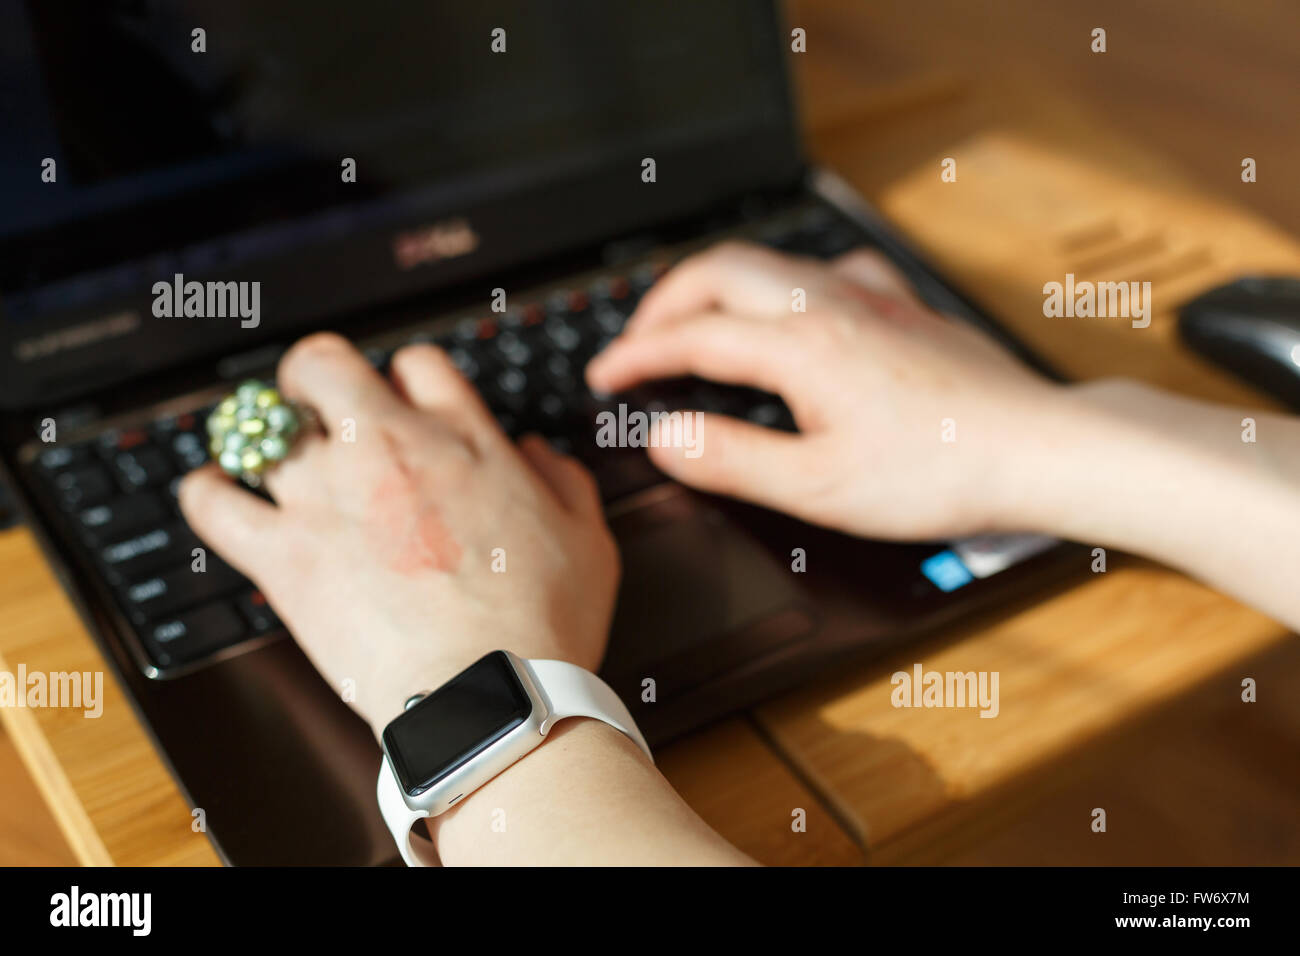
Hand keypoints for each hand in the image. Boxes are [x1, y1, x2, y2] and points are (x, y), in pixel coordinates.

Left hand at [180, 333, 618, 733]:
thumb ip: (562, 480)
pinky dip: (207, 491)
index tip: (405, 405)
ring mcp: (328, 496)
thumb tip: (535, 455)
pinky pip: (213, 502)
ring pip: (262, 424)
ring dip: (264, 434)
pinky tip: (218, 492)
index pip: (416, 363)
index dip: (408, 378)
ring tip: (270, 454)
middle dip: (318, 375)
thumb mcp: (588, 538)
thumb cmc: (543, 623)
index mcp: (463, 438)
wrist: (489, 694)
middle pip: (323, 363)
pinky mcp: (285, 554)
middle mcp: (387, 449)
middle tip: (323, 406)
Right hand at [586, 241, 1063, 539]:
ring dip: (715, 287)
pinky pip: (822, 270)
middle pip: (719, 272)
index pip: (692, 337)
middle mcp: (830, 306)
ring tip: (693, 323)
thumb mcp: (819, 486)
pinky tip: (792, 308)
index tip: (606, 377)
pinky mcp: (900, 306)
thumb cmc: (941, 471)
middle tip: (636, 342)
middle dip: (663, 302)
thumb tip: (667, 439)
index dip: (637, 356)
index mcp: (802, 347)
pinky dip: (781, 283)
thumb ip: (732, 459)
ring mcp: (869, 298)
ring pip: (769, 263)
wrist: (1037, 448)